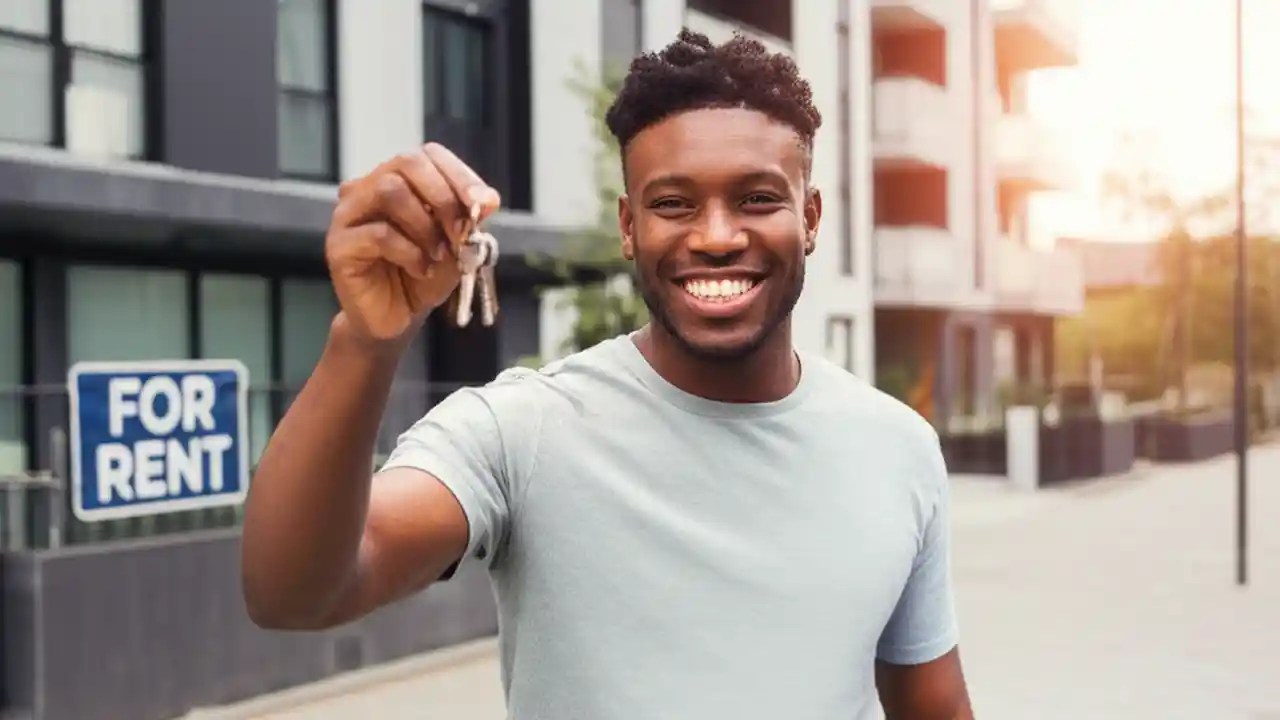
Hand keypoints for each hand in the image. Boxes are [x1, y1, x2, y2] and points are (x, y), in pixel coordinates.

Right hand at [325, 143, 501, 345]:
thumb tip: (487, 199)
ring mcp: (349, 214)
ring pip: (389, 191)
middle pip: (405, 163)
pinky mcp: (339, 245)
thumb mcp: (457, 243)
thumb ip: (468, 218)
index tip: (486, 204)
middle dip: (443, 196)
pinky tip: (419, 269)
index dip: (460, 174)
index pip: (428, 155)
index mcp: (399, 180)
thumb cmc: (424, 274)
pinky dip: (409, 252)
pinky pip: (378, 234)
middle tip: (459, 231)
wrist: (399, 317)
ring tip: (438, 254)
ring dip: (424, 224)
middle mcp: (369, 188)